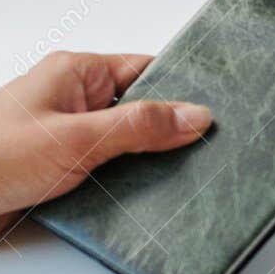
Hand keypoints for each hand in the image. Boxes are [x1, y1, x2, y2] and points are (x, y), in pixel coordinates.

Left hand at [0, 53, 211, 241]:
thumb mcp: (75, 139)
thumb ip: (138, 127)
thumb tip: (193, 115)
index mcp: (76, 74)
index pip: (146, 70)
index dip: (182, 87)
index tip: (216, 108)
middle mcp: (72, 101)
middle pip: (139, 111)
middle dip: (168, 133)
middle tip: (206, 151)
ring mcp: (65, 138)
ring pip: (125, 147)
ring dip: (145, 166)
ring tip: (179, 181)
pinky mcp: (58, 172)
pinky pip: (106, 175)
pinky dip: (123, 189)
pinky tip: (142, 203)